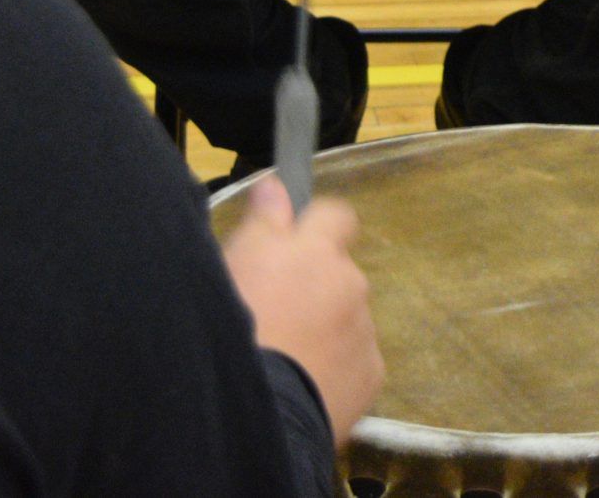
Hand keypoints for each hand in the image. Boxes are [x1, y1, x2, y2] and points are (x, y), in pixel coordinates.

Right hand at [222, 177, 382, 442]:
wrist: (253, 413)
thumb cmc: (228, 333)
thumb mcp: (230, 265)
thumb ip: (261, 221)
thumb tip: (274, 186)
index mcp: (315, 252)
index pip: (335, 215)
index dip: (313, 228)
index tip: (289, 245)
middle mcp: (349, 284)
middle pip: (336, 273)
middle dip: (311, 287)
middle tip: (268, 315)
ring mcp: (363, 330)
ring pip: (344, 319)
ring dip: (320, 330)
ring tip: (278, 358)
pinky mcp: (371, 373)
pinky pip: (353, 361)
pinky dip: (331, 369)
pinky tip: (296, 384)